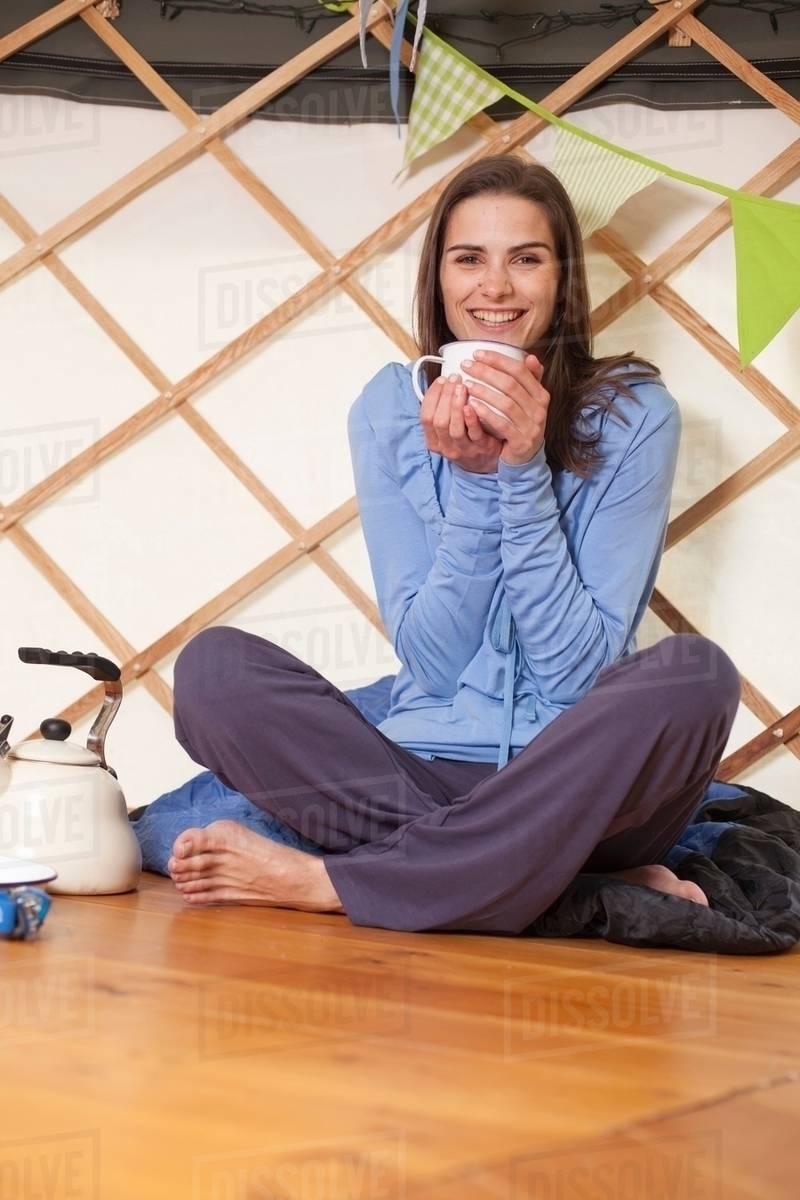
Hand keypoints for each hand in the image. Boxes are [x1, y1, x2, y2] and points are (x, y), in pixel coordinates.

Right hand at [419, 372, 503, 473]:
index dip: (432, 396)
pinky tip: (472, 403)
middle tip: (454, 378)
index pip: (425, 417)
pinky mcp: (481, 449)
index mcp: (433, 441)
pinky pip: (474, 433)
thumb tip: (443, 381)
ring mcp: (463, 450)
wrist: (486, 463)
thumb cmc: (466, 440)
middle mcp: (445, 447)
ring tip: (462, 386)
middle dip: (444, 397)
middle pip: (438, 421)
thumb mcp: (447, 430)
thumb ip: (442, 411)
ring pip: (454, 428)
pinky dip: (471, 418)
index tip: (441, 380)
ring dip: (456, 405)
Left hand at [460, 350, 549, 464]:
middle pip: (511, 385)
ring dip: (484, 392)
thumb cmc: (521, 424)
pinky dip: (487, 414)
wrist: (525, 458)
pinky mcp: (521, 442)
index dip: (498, 360)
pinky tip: (472, 406)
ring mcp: (531, 426)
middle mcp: (539, 409)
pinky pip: (502, 425)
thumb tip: (531, 357)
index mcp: (541, 395)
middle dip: (486, 372)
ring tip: (466, 384)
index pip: (519, 371)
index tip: (477, 354)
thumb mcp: (528, 402)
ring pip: (506, 404)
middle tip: (466, 366)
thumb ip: (530, 380)